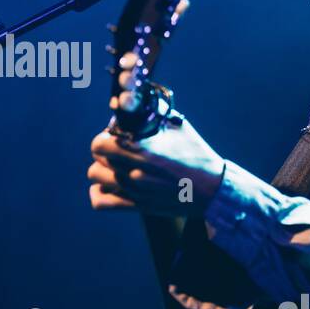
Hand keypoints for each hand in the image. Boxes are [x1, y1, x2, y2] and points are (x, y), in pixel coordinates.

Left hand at [87, 119, 225, 216]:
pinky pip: (101, 202)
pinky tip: (108, 186)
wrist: (212, 190)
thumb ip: (155, 114)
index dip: (104, 137)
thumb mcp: (178, 127)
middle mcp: (134, 173)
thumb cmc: (197, 155)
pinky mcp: (138, 206)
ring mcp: (135, 192)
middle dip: (104, 152)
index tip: (115, 135)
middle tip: (118, 149)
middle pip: (97, 160)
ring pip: (97, 179)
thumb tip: (138, 102)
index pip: (100, 144)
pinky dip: (99, 194)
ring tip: (116, 166)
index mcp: (143, 151)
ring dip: (103, 171)